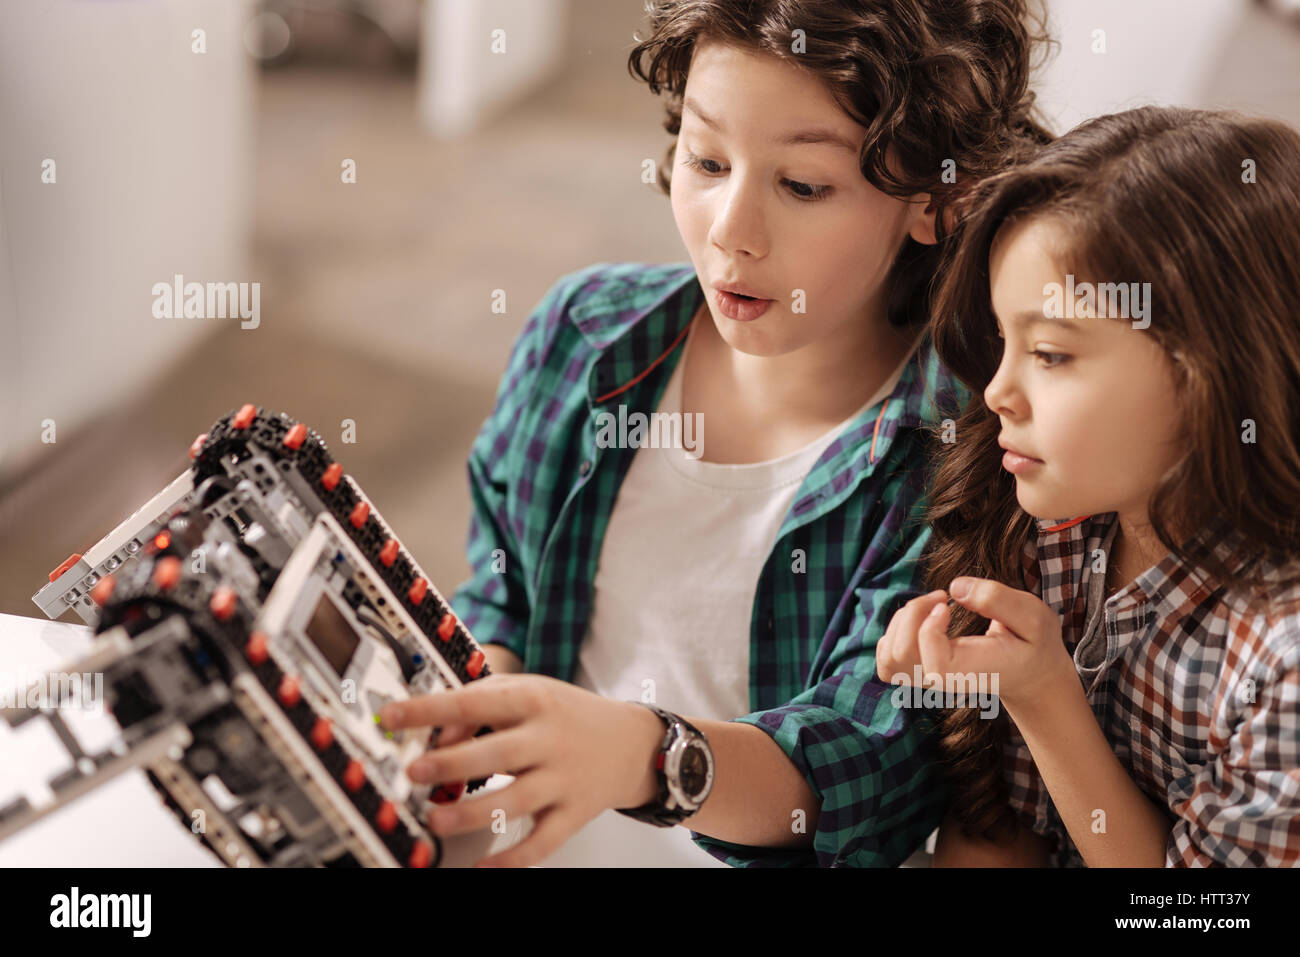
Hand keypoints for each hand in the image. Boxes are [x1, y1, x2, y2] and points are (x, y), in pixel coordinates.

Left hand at [378, 674, 661, 866]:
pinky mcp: (574, 814)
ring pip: (517, 800)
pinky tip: (483, 867)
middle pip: (498, 752)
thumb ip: (481, 704)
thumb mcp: (529, 692)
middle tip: (416, 771)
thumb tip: (437, 734)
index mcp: (534, 700)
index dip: (431, 709)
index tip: (393, 715)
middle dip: (454, 763)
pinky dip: (512, 859)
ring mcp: (563, 778)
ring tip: (437, 820)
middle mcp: (549, 739)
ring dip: (475, 813)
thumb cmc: (568, 715)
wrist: (631, 743)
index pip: (476, 701)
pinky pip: (542, 842)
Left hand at [878, 578, 1076, 714]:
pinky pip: (886, 658)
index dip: (929, 628)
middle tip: (940, 597)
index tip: (946, 604)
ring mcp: (928, 679)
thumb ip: (999, 600)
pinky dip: (894, 632)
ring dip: (902, 620)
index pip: (933, 663)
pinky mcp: (918, 673)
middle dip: (912, 614)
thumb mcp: (1034, 617)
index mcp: (973, 672)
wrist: (1029, 674)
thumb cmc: (1032, 643)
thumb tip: (956, 587)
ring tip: (931, 607)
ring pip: (888, 657)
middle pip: (900, 656)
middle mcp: (944, 681)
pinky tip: (920, 620)